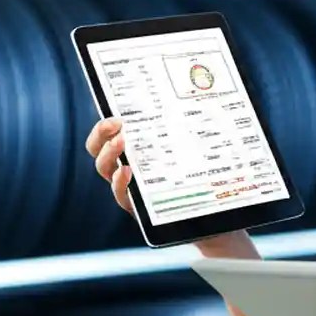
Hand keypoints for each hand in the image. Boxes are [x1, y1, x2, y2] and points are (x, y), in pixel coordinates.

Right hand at [84, 118, 251, 257]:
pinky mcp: (141, 209)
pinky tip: (127, 172)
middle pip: (100, 151)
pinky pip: (122, 196)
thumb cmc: (204, 181)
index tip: (116, 116)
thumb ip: (192, 130)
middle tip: (116, 125)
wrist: (215, 220)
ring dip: (109, 154)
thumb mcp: (197, 151)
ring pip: (107, 171)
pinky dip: (120, 183)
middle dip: (101, 135)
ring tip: (121, 143)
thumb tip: (205, 95)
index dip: (104, 126)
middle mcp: (128, 170)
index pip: (108, 136)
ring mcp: (132, 190)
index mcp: (138, 153)